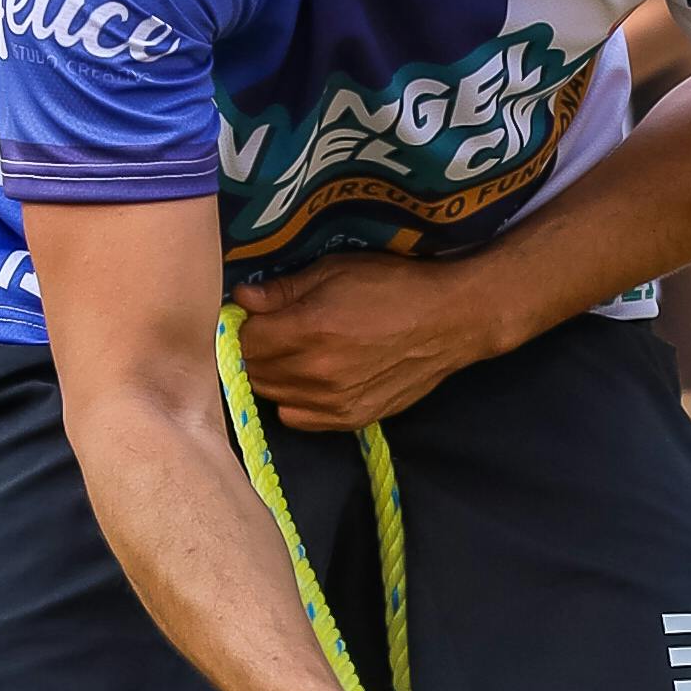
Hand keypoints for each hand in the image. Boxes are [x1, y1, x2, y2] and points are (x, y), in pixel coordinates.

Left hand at [233, 249, 509, 428]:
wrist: (449, 321)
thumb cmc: (393, 286)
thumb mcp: (335, 270)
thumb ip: (284, 290)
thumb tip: (242, 300)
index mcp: (309, 330)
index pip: (245, 341)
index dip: (245, 325)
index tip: (256, 315)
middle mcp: (316, 373)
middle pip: (255, 372)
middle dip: (255, 352)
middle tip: (273, 333)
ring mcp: (333, 402)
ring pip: (274, 397)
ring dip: (274, 376)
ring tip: (293, 355)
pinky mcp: (351, 419)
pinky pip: (299, 419)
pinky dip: (294, 401)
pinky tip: (310, 380)